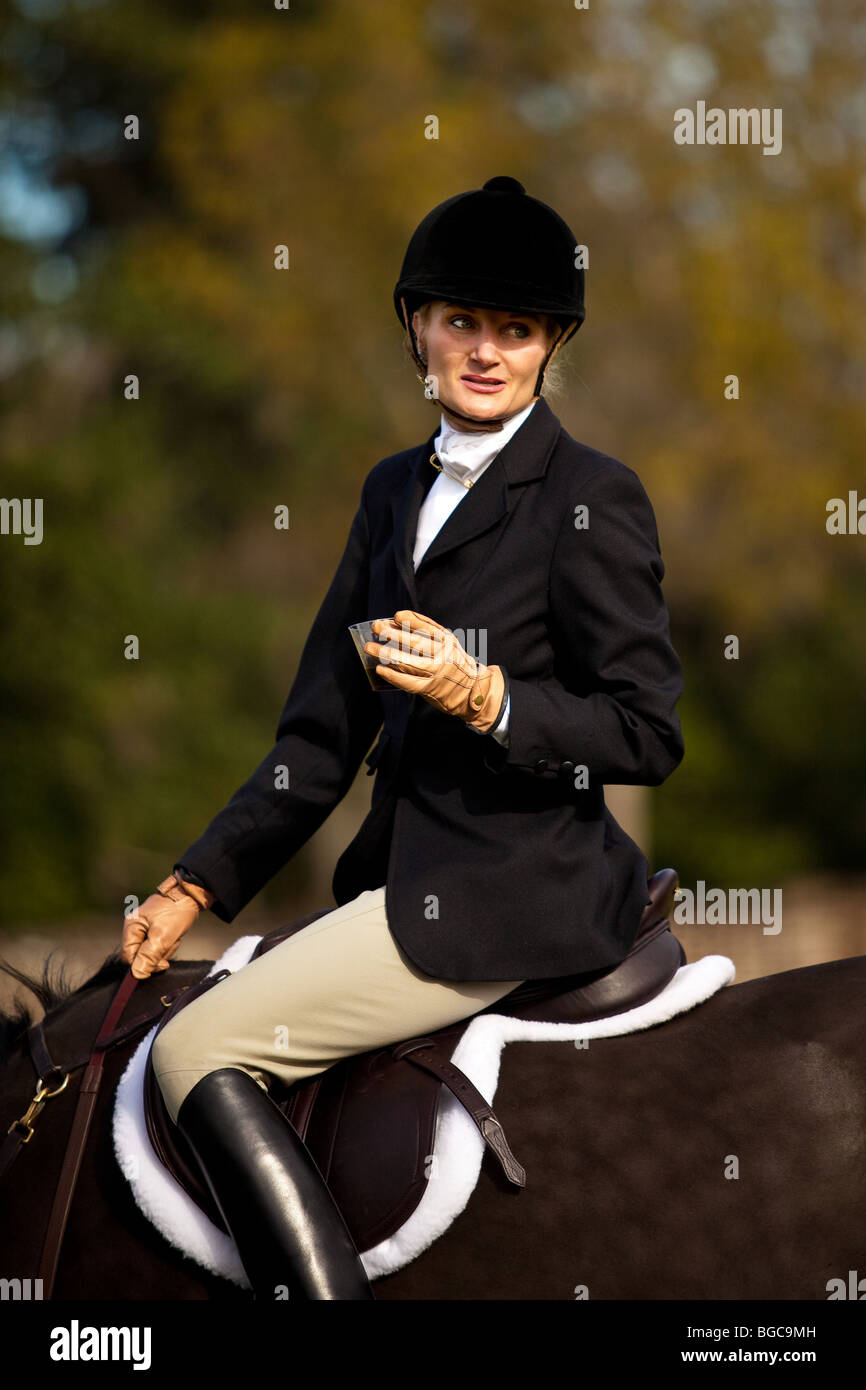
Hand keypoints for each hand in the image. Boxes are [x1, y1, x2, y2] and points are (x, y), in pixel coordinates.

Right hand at [121, 874, 211, 979]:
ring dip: (164, 949)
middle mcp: (135, 927)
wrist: (192, 894)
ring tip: (174, 937)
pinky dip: (168, 943)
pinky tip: (175, 936)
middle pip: (140, 955)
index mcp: (131, 927)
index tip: (162, 963)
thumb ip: (148, 956)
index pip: (128, 957)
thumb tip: (137, 974)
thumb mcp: (163, 936)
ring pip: (151, 951)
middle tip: (170, 944)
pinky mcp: (155, 927)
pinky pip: (158, 944)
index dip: (143, 964)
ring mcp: (145, 927)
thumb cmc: (176, 911)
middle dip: (157, 955)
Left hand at [366, 609, 505, 730]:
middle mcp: (443, 655)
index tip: (396, 616)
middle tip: (377, 627)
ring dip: (388, 654)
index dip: (411, 621)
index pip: (427, 628)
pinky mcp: (430, 688)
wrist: (471, 690)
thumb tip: (397, 621)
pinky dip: (394, 676)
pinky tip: (381, 669)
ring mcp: (437, 673)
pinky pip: (409, 683)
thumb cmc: (453, 661)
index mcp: (447, 640)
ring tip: (371, 647)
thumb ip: (427, 631)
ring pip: (410, 662)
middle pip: (416, 643)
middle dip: (394, 634)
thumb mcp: (448, 642)